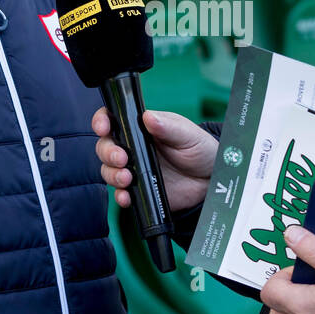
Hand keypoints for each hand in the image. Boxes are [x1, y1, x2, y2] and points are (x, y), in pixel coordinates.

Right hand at [92, 108, 217, 211]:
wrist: (211, 181)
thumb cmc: (200, 150)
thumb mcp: (188, 134)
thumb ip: (168, 126)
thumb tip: (148, 117)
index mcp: (142, 129)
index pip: (114, 119)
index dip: (102, 121)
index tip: (103, 127)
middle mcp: (134, 148)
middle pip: (105, 146)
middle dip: (107, 152)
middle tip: (121, 158)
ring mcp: (135, 169)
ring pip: (108, 170)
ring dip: (112, 174)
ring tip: (127, 178)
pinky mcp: (139, 190)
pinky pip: (121, 193)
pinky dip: (120, 195)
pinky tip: (127, 196)